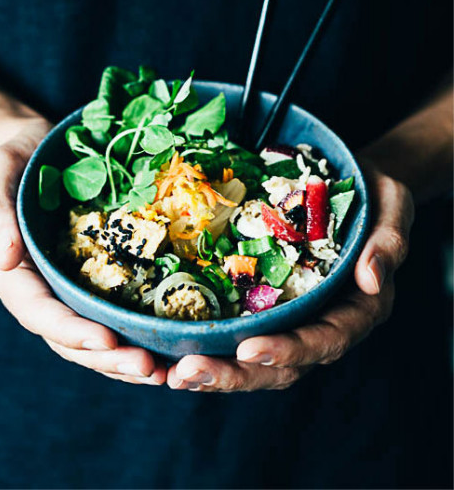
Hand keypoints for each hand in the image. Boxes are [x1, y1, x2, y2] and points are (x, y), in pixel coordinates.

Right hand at [0, 119, 166, 384]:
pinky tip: (166, 351)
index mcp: (10, 272)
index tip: (105, 339)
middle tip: (146, 367)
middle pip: (66, 338)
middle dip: (105, 358)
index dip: (69, 330)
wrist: (45, 145)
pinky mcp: (96, 285)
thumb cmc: (19, 156)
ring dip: (122, 362)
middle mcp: (38, 290)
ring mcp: (68, 291)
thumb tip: (4, 258)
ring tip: (160, 372)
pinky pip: (112, 320)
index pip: (36, 311)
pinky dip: (135, 340)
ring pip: (91, 341)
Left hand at [167, 163, 412, 391]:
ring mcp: (288, 320)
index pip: (325, 340)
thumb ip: (388, 242)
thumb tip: (372, 279)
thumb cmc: (373, 196)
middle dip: (236, 375)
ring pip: (253, 362)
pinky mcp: (260, 308)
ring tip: (173, 376)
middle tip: (190, 373)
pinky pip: (233, 338)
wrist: (352, 185)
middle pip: (282, 365)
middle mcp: (321, 324)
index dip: (288, 350)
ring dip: (214, 373)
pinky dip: (205, 350)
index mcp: (356, 309)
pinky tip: (169, 358)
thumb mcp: (393, 206)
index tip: (248, 349)